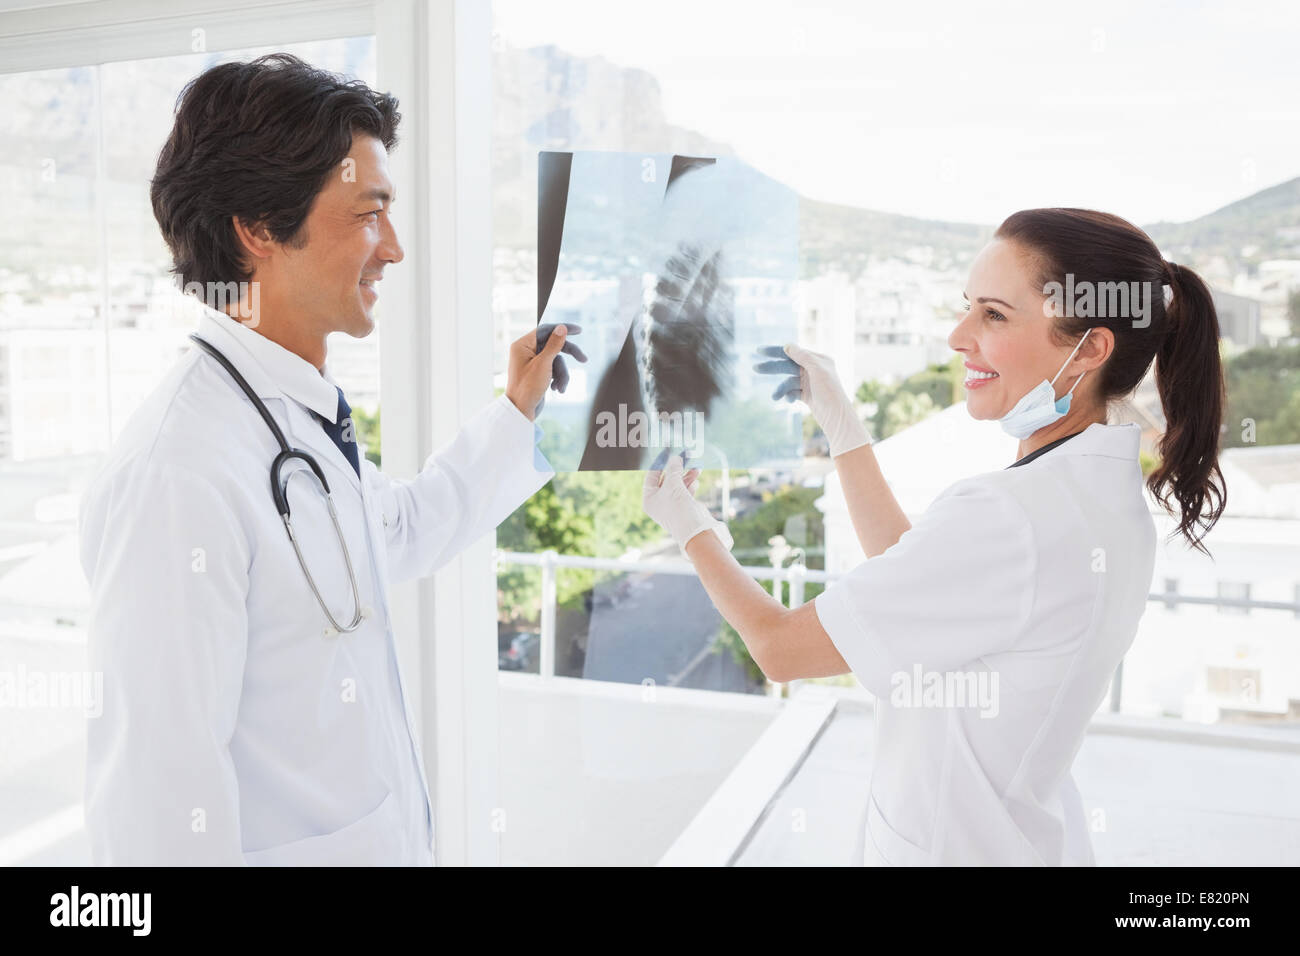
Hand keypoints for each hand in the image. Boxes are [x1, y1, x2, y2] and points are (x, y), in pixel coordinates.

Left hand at [506, 323, 588, 419]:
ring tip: (560, 387)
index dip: (563, 329)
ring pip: (556, 360)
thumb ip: (554, 344)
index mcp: (523, 345)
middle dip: (568, 355)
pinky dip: (558, 378)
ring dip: (562, 374)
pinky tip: (557, 389)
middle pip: (554, 345)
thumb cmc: (528, 387)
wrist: (521, 411)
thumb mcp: (544, 364)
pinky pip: (553, 369)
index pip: (546, 330)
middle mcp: (526, 351)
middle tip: (584, 359)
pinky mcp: (538, 372)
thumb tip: (561, 328)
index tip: (579, 330)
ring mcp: (533, 362)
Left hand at [643, 449, 733, 553]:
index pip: (651, 476)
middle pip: (665, 479)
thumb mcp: (673, 484)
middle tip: (685, 456)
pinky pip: (685, 492)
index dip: (660, 463)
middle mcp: (658, 502)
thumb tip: (674, 458)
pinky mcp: (683, 507)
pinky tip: (696, 480)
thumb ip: (673, 469)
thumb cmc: (678, 507)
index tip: (669, 452)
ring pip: (677, 485)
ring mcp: (671, 505)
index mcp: (649, 499)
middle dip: (676, 469)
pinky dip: (690, 485)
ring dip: (686, 475)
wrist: (694, 528)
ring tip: (697, 468)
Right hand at [753, 343, 871, 456]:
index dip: (776, 351)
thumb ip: (802, 356)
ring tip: (774, 397)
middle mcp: (814, 369)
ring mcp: (810, 383)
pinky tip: (788, 401)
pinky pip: (792, 392)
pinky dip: (788, 395)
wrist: (836, 417)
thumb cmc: (830, 391)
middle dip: (772, 368)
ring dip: (781, 388)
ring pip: (789, 381)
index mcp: (818, 360)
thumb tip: (787, 346)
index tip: (759, 350)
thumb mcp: (817, 370)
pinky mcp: (807, 395)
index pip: (793, 352)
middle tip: (755, 368)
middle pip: (788, 366)